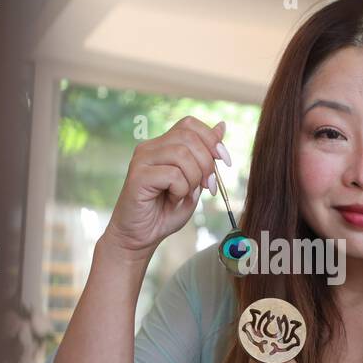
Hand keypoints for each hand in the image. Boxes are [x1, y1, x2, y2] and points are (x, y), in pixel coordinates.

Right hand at [103, 116, 230, 259]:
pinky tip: (172, 199)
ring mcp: (142, 160)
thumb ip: (205, 156)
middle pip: (188, 136)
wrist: (139, 238)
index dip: (211, 139)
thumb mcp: (193, 182)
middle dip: (207, 162)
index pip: (189, 124)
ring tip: (184, 194)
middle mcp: (150, 147)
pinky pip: (172, 174)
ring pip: (182, 154)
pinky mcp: (137, 176)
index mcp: (162, 145)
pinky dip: (180, 189)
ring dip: (193, 178)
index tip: (224, 161)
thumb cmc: (164, 212)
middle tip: (206, 185)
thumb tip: (221, 126)